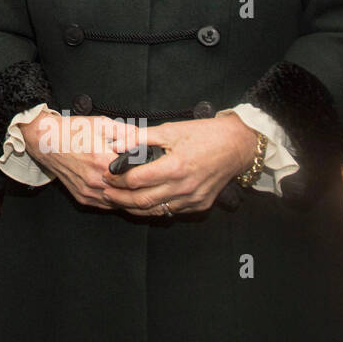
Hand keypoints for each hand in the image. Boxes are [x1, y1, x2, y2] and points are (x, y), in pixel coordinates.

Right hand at [20, 109, 144, 209]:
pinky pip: (106, 204)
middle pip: (128, 192)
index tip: (153, 169)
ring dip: (129, 198)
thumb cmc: (72, 131)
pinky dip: (116, 200)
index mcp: (102, 161)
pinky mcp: (83, 197)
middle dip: (141, 188)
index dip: (146, 172)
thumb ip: (126, 132)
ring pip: (118, 202)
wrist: (46, 141)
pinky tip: (122, 192)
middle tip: (152, 183)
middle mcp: (95, 179)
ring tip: (140, 190)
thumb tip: (144, 140)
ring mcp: (88, 191)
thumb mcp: (102, 124)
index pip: (134, 174)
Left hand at [100, 115, 259, 216]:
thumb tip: (116, 144)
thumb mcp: (170, 130)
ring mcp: (193, 199)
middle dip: (120, 198)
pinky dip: (154, 208)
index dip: (117, 179)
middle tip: (106, 192)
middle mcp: (184, 187)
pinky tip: (143, 203)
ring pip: (156, 210)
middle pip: (143, 200)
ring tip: (118, 201)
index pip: (137, 180)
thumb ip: (140, 138)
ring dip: (134, 207)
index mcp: (175, 167)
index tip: (105, 175)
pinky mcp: (199, 204)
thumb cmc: (204, 135)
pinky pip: (171, 211)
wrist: (237, 146)